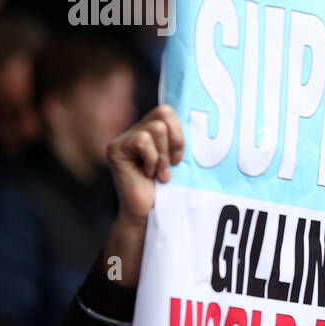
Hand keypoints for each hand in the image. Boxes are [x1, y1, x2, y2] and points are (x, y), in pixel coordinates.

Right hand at [103, 105, 184, 286]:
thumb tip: (209, 120)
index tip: (182, 157)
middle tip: (173, 164)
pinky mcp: (115, 148)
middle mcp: (137, 130)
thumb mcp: (185, 162)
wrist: (153, 215)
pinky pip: (142, 140)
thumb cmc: (173, 191)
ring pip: (156, 129)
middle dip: (175, 141)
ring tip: (161, 174)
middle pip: (163, 112)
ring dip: (164, 155)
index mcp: (154, 131)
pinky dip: (152, 159)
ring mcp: (124, 139)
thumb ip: (186, 141)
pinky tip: (149, 174)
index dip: (180, 131)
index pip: (168, 110)